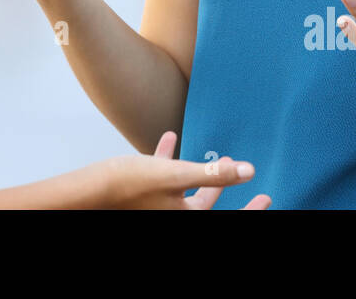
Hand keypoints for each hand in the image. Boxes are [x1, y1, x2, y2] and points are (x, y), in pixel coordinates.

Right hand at [100, 131, 270, 209]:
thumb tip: (249, 170)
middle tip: (241, 175)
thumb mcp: (175, 176)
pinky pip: (162, 178)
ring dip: (199, 172)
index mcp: (185, 216)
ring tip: (213, 154)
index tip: (265, 197)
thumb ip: (212, 173)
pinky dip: (169, 160)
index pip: (224, 217)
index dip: (248, 208)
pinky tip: (169, 139)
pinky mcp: (142, 194)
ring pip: (186, 191)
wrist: (90, 190)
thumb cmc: (130, 184)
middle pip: (206, 204)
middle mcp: (172, 214)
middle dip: (222, 185)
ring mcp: (157, 206)